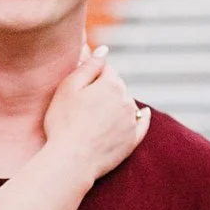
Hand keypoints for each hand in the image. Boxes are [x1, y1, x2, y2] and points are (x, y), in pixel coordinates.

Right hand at [42, 41, 149, 181]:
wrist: (71, 160)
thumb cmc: (63, 122)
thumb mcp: (68, 87)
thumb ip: (89, 65)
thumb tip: (104, 49)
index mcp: (111, 84)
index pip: (105, 69)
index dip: (91, 75)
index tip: (80, 84)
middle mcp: (126, 100)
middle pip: (116, 86)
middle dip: (103, 89)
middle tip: (84, 103)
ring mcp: (132, 121)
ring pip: (127, 103)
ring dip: (116, 104)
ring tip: (96, 116)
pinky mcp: (132, 140)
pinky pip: (143, 124)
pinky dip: (143, 117)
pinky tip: (145, 113)